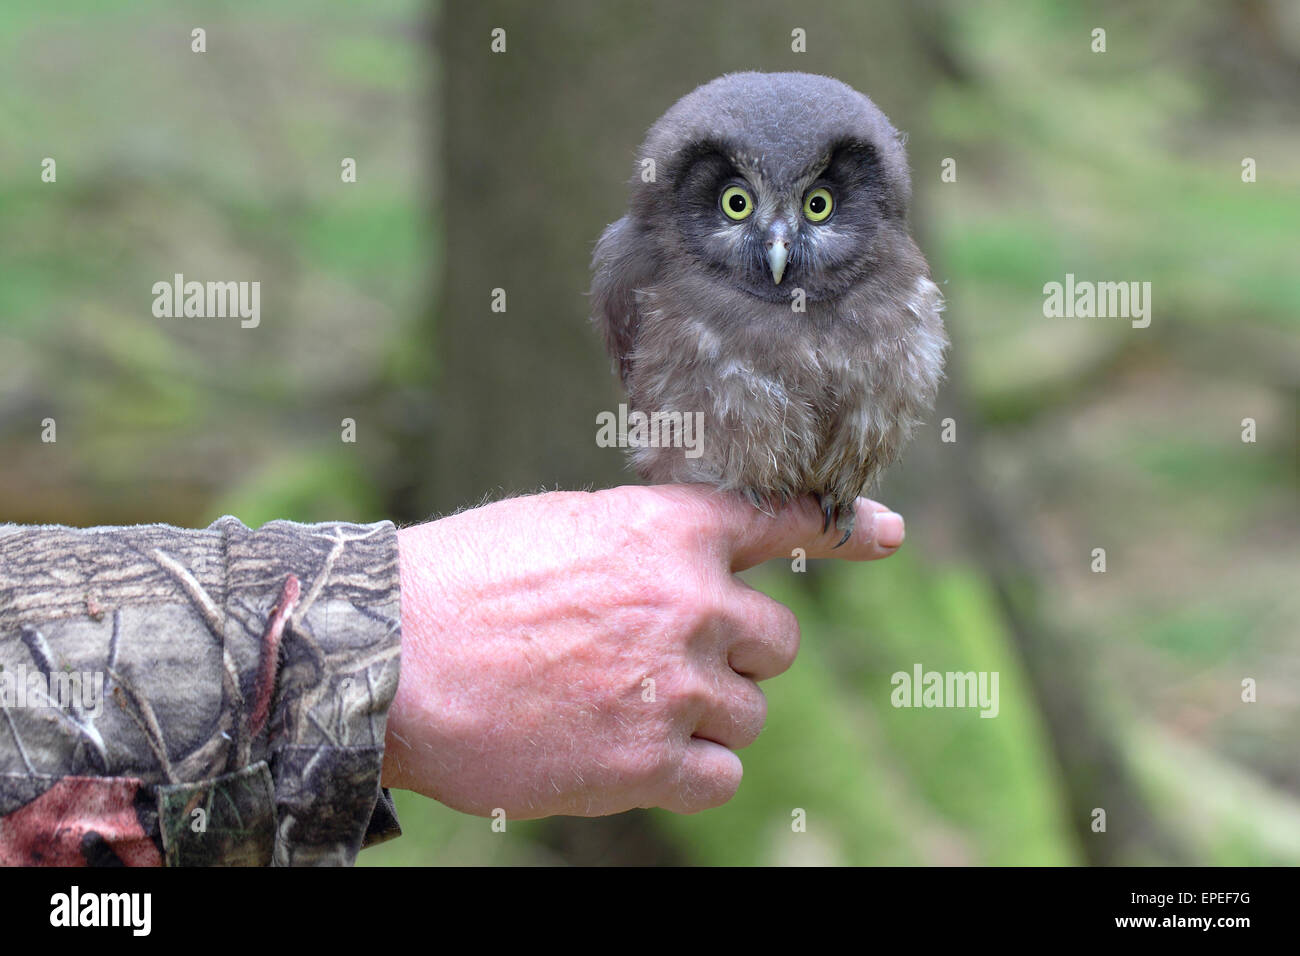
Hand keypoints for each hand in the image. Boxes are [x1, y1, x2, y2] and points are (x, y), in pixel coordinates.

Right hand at [382, 484, 904, 817]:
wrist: (387, 658)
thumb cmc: (463, 585)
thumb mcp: (563, 529)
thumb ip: (646, 546)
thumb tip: (696, 573)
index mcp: (665, 529)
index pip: (782, 518)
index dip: (843, 527)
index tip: (886, 533)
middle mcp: (686, 600)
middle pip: (778, 642)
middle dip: (734, 656)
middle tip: (663, 664)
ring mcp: (672, 683)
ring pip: (748, 711)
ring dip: (705, 715)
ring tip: (623, 708)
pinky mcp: (647, 761)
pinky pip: (720, 775)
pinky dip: (688, 771)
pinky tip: (627, 756)